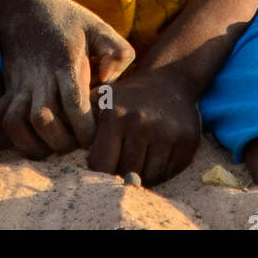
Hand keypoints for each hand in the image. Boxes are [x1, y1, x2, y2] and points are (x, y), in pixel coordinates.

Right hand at [0, 0, 134, 159]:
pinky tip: (24, 139)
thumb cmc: (67, 19)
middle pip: (44, 122)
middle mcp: (40, 77)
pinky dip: (3, 137)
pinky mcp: (5, 89)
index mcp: (66, 64)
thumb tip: (108, 81)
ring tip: (51, 146)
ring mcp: (19, 84)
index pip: (74, 105)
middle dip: (62, 143)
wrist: (23, 3)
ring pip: (16, 124)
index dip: (85, 130)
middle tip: (75, 145)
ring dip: (32, 144)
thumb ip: (116, 52)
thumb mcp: (99, 26)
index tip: (94, 137)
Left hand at [88, 66, 200, 186]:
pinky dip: (161, 171)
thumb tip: (70, 158)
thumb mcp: (101, 101)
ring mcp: (167, 133)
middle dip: (122, 171)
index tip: (104, 162)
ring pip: (149, 177)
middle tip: (123, 158)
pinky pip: (169, 174)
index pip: (101, 166)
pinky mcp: (188, 141)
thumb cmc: (127, 97)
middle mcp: (142, 124)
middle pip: (125, 173)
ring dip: (143, 173)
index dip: (100, 169)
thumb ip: (82, 126)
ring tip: (140, 154)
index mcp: (116, 115)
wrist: (169, 79)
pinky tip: (157, 152)